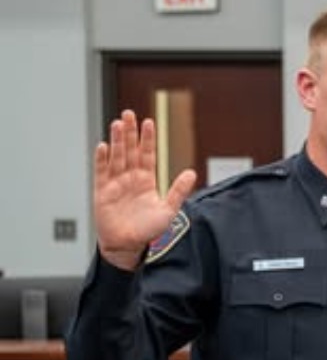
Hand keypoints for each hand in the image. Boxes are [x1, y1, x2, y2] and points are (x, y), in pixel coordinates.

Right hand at [94, 110, 196, 270]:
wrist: (128, 246)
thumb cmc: (147, 230)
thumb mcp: (168, 210)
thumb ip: (178, 191)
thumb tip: (192, 173)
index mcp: (147, 180)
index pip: (148, 154)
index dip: (148, 139)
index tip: (149, 122)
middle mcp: (131, 178)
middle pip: (130, 150)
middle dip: (130, 132)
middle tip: (129, 114)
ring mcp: (116, 183)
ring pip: (116, 156)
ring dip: (116, 140)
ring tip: (117, 123)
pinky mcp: (102, 191)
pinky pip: (101, 172)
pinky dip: (102, 159)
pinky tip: (103, 146)